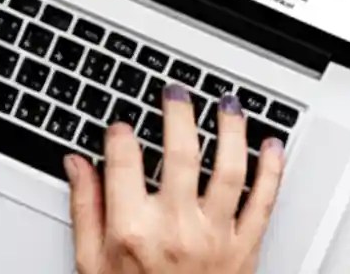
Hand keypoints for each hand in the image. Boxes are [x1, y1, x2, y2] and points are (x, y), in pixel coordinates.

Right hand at [66, 86, 285, 273]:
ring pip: (230, 170)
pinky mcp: (244, 251)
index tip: (120, 125)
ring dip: (231, 130)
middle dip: (177, 113)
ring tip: (227, 104)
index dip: (119, 134)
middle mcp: (176, 230)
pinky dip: (273, 170)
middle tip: (175, 92)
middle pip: (181, 153)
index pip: (125, 161)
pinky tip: (271, 144)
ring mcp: (215, 239)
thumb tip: (76, 165)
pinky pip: (264, 203)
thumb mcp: (91, 265)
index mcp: (133, 230)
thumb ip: (85, 209)